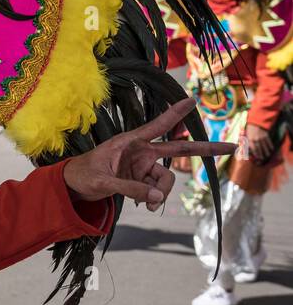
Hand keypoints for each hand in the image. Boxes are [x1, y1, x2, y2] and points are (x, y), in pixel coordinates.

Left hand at [63, 99, 234, 211]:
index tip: (192, 99)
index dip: (175, 113)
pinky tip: (143, 203)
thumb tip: (156, 200)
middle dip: (204, 149)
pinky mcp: (142, 179)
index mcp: (130, 142)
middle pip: (178, 149)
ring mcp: (143, 166)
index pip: (157, 125)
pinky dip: (153, 198)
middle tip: (232, 147)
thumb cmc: (83, 176)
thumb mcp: (103, 182)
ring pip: (166, 180)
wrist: (73, 186)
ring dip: (161, 193)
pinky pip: (157, 190)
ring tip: (146, 204)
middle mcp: (141, 152)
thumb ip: (130, 189)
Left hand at [244, 124, 273, 163]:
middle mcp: (256, 139)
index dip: (255, 153)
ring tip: (267, 155)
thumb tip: (245, 148)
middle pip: (259, 149)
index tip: (257, 157)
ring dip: (266, 152)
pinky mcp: (266, 135)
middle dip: (261, 154)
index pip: (253, 149)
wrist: (256, 122)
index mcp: (250, 139)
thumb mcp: (246, 134)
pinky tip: (271, 149)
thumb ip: (246, 141)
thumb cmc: (249, 129)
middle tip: (262, 158)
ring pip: (265, 147)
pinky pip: (269, 142)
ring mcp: (262, 137)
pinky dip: (270, 146)